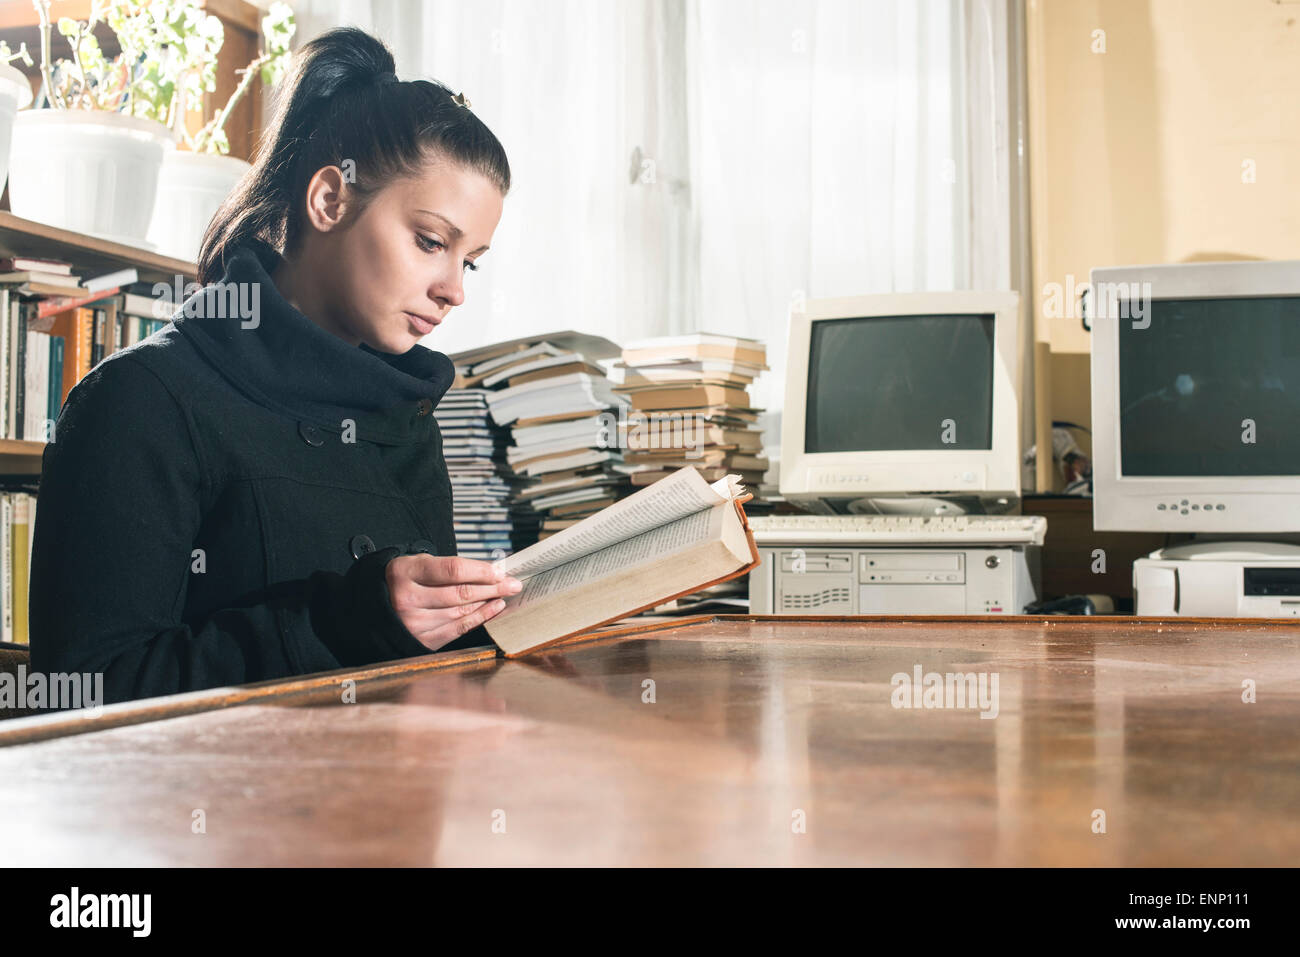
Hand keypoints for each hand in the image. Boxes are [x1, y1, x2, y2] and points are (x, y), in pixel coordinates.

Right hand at [385, 554, 522, 650]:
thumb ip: (449, 567)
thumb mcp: (417, 563)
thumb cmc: (404, 580)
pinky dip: (480, 618)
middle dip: (493, 587)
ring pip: (461, 611)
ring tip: (504, 595)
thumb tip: (492, 572)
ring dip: (488, 602)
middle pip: (461, 592)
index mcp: (404, 572)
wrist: (375, 607)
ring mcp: (412, 622)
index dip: (482, 571)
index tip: (501, 571)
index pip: (453, 570)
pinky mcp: (421, 639)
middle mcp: (406, 598)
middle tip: (513, 584)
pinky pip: (458, 629)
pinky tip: (493, 608)